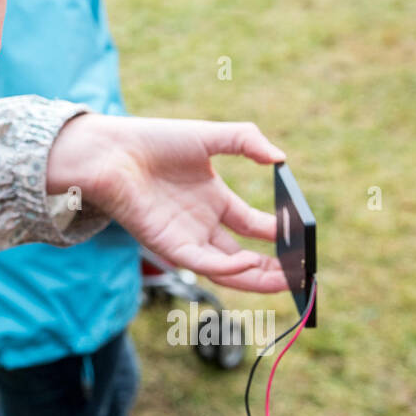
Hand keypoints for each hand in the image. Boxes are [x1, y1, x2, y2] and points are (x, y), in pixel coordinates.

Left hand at [46, 115, 288, 292]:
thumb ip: (246, 141)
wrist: (112, 150)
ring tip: (288, 280)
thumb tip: (281, 157)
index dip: (279, 235)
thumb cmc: (154, 140)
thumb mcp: (209, 135)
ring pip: (227, 268)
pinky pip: (201, 263)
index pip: (254, 227)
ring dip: (257, 277)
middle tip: (304, 272)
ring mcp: (185, 237)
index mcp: (214, 200)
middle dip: (274, 267)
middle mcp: (201, 224)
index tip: (304, 238)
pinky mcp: (167, 245)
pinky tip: (249, 261)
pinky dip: (226, 266)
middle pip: (244, 256)